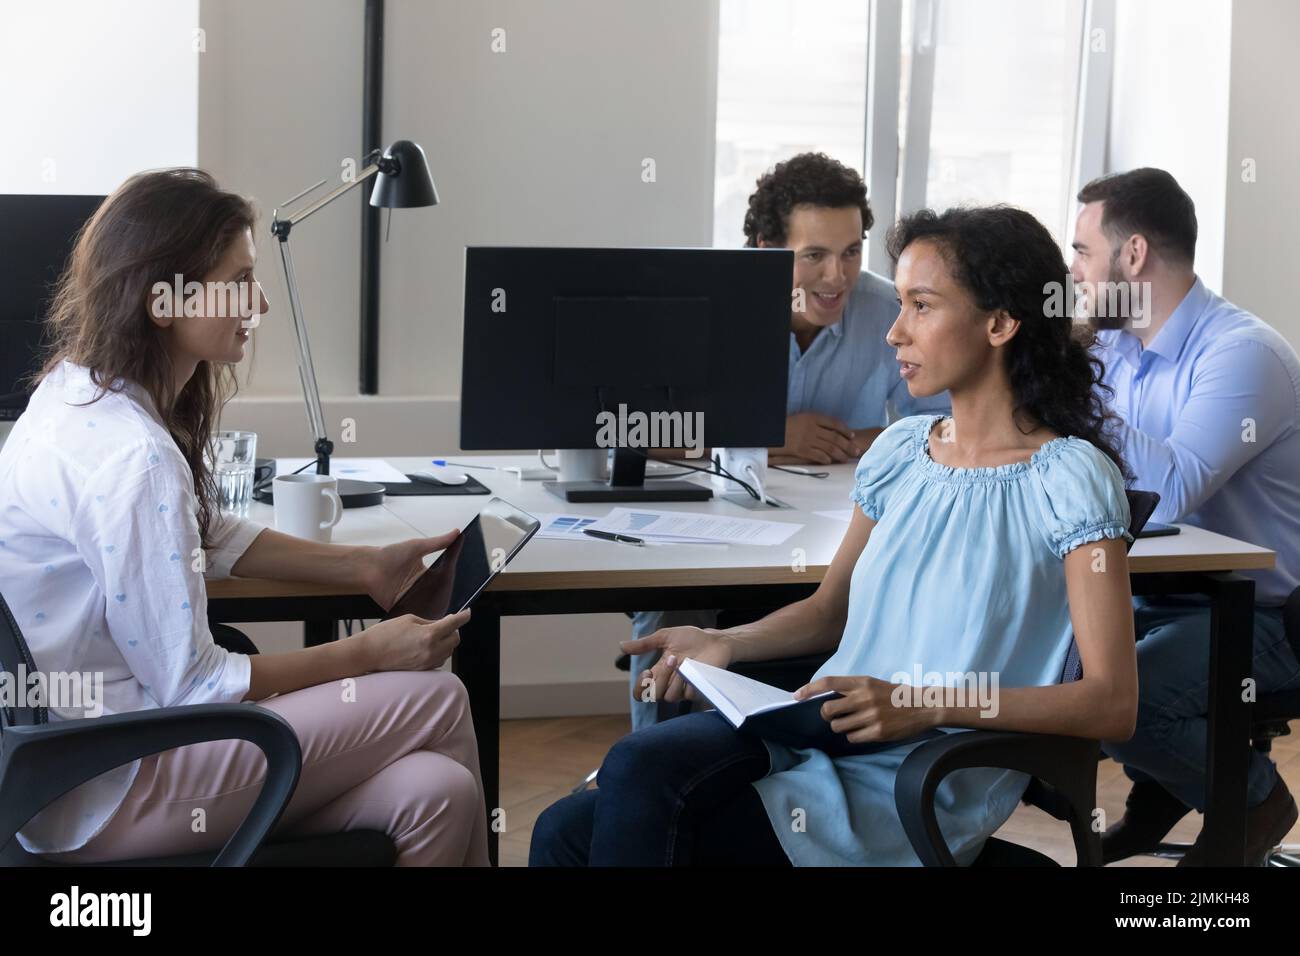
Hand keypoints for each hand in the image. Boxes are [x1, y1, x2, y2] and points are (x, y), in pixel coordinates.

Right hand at [360, 609, 468, 671]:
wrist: (368, 654)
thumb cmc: (385, 634)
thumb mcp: (409, 620)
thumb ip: (429, 622)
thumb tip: (443, 623)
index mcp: (429, 635)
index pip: (454, 624)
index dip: (463, 616)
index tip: (467, 612)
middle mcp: (432, 650)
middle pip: (455, 639)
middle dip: (454, 630)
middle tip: (446, 623)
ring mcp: (428, 662)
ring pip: (449, 651)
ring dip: (447, 642)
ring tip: (434, 635)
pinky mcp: (422, 670)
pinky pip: (439, 660)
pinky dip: (439, 652)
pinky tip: (429, 646)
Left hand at [362, 530, 459, 610]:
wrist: (368, 567)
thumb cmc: (390, 555)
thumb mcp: (417, 546)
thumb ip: (438, 542)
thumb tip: (457, 532)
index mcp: (426, 574)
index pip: (444, 581)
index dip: (452, 585)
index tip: (466, 589)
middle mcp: (420, 588)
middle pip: (438, 597)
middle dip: (446, 602)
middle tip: (460, 607)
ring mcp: (411, 599)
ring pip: (428, 608)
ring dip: (435, 611)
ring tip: (447, 615)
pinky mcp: (401, 608)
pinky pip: (414, 615)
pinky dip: (421, 618)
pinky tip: (429, 620)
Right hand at [620, 626, 732, 705]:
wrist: (714, 640)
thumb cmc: (691, 638)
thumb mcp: (665, 637)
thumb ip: (644, 644)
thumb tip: (621, 646)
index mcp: (659, 672)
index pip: (642, 692)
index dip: (640, 687)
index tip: (646, 672)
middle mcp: (669, 683)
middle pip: (654, 695)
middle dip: (660, 678)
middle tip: (671, 659)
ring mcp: (684, 689)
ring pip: (669, 697)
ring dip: (674, 678)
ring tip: (683, 661)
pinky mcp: (698, 691)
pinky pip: (687, 695)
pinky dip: (688, 682)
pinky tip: (693, 669)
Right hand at [773, 413, 866, 464]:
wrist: (773, 433)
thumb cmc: (790, 425)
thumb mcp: (804, 417)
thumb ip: (818, 422)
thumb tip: (836, 430)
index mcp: (813, 417)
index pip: (834, 423)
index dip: (845, 430)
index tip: (852, 436)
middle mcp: (812, 428)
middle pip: (835, 437)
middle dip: (848, 445)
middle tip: (857, 451)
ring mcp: (807, 440)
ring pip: (829, 448)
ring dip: (840, 454)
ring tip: (847, 458)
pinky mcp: (801, 450)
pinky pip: (818, 456)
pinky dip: (826, 459)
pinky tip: (831, 461)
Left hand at [794, 675, 938, 742]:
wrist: (922, 706)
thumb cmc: (893, 695)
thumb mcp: (872, 684)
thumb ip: (851, 689)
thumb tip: (825, 698)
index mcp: (862, 683)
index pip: (828, 683)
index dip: (809, 689)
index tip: (797, 696)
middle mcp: (864, 698)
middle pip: (827, 709)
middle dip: (826, 715)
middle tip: (833, 716)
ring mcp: (871, 716)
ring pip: (838, 726)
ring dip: (840, 727)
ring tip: (853, 723)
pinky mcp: (877, 732)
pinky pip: (852, 738)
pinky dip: (853, 736)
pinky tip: (864, 731)